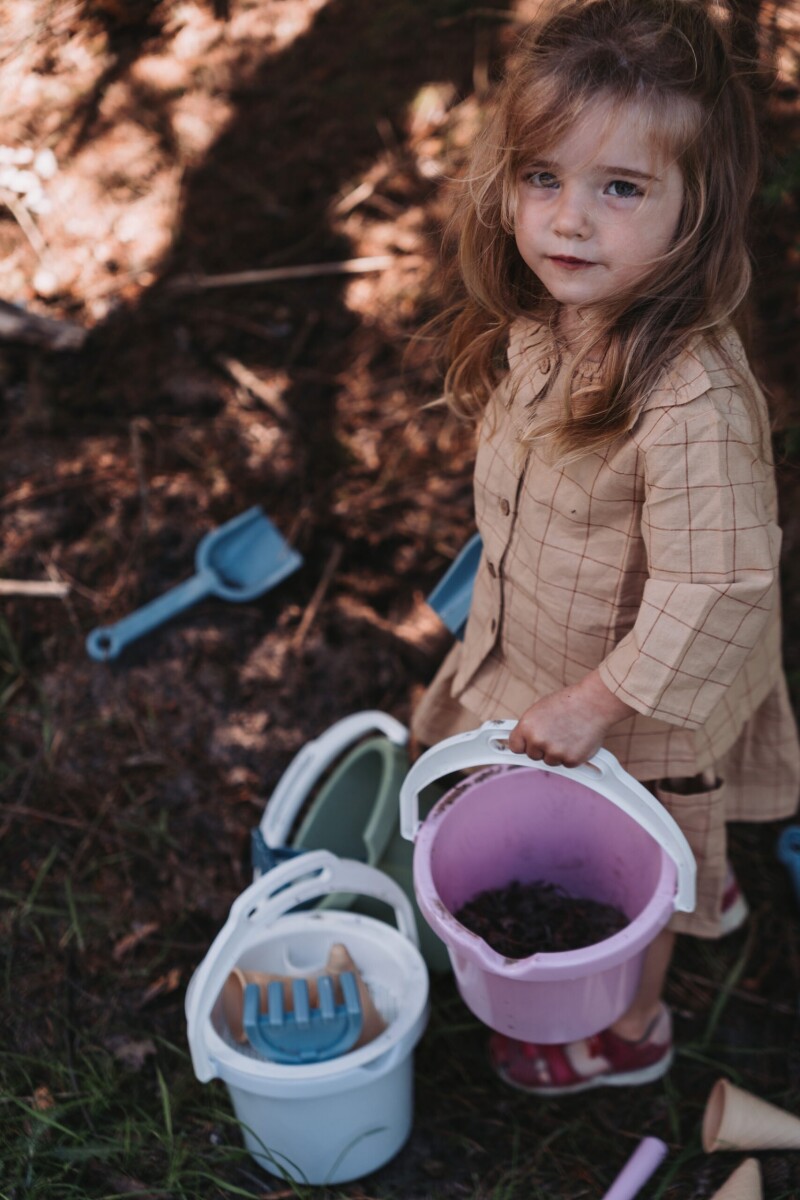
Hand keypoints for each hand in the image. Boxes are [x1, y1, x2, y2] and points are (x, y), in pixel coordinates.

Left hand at [507, 670, 634, 766]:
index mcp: (526, 726)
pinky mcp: (571, 759)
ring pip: (550, 761)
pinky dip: (571, 755)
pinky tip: (577, 740)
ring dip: (557, 753)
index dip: (524, 745)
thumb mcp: (540, 709)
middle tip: (555, 735)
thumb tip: (524, 740)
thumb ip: (530, 727)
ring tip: (568, 735)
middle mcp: (538, 741)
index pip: (515, 747)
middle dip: (542, 748)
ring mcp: (554, 751)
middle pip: (533, 756)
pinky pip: (566, 764)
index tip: (529, 744)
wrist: (593, 703)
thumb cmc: (568, 703)